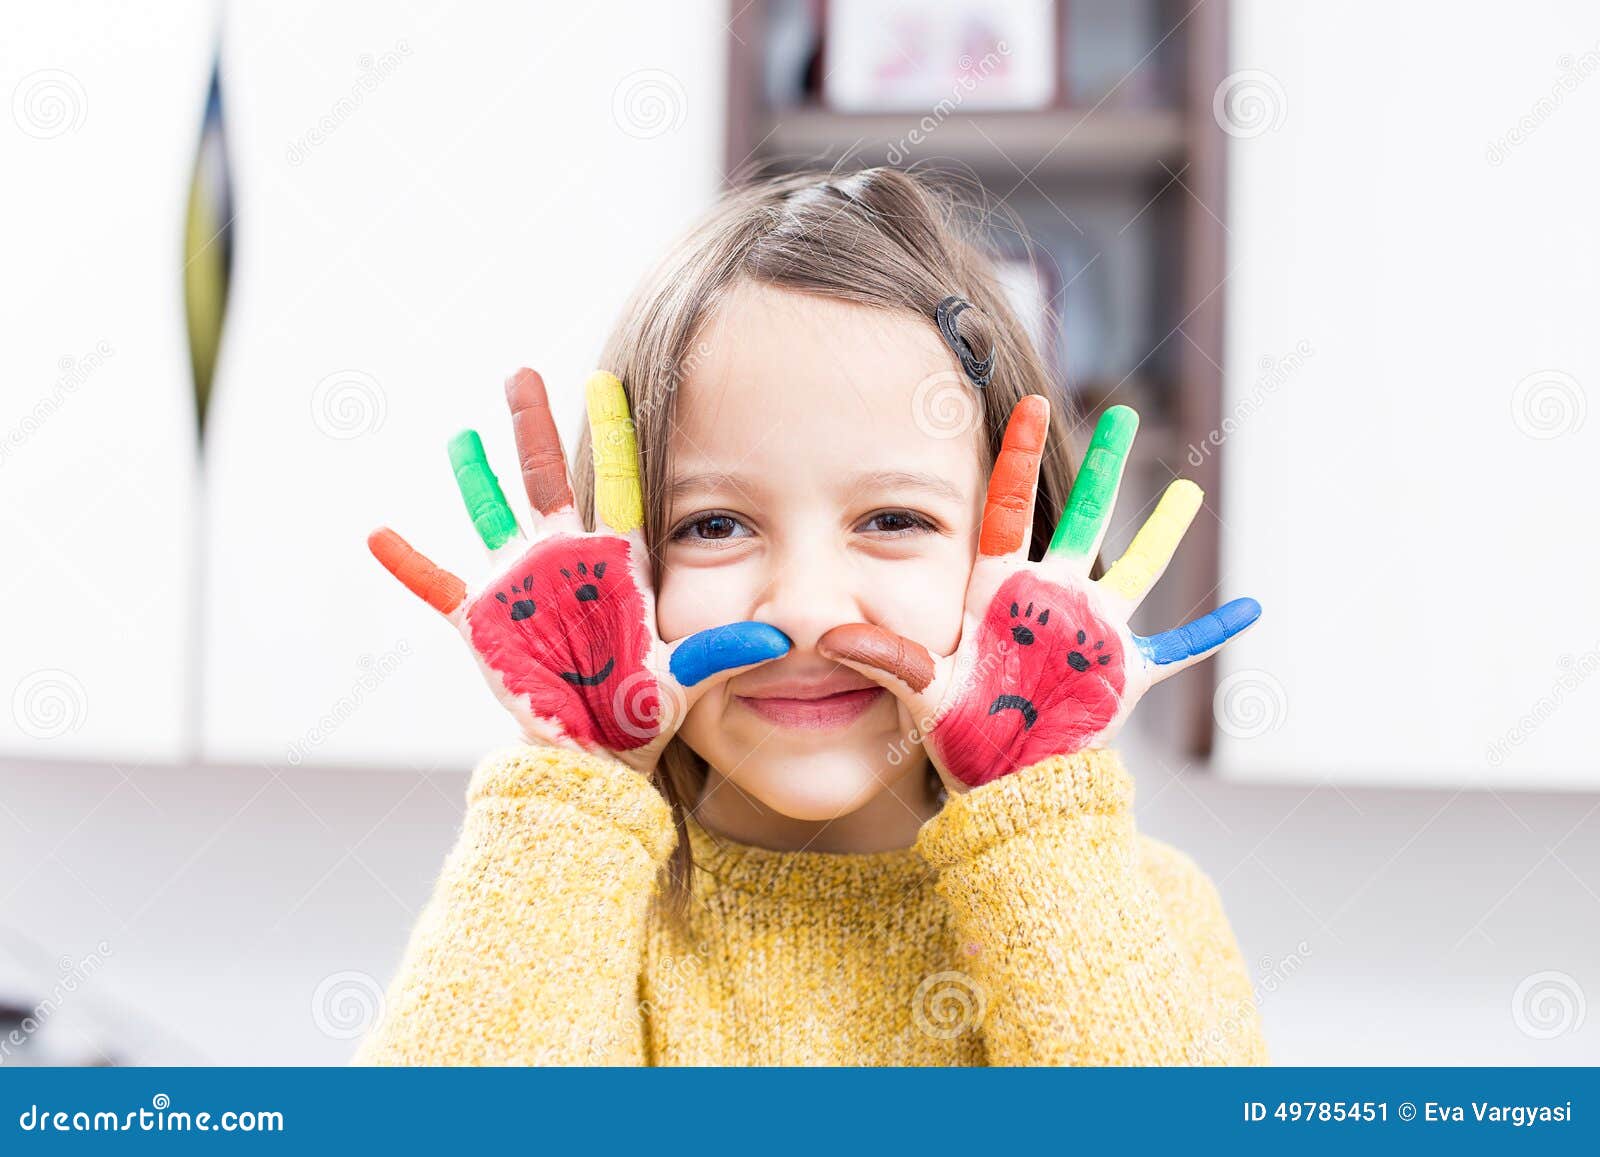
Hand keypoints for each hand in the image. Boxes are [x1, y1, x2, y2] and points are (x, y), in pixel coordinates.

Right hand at [368, 368, 790, 772]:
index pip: (615, 481)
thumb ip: (727, 650)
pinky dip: (408, 563)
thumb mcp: (686, 676)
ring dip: (476, 475)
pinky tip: (377, 534)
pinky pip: (438, 585)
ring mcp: (520, 587)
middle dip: (532, 425)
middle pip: (546, 476)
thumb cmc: (641, 713)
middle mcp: (565, 562)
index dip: (610, 431)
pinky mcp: (482, 622)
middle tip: (522, 372)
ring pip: (494, 513)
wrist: (595, 755)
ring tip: (462, 433)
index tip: (604, 377)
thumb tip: (785, 638)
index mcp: (615, 563)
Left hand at [819, 395, 1259, 791]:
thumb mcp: (926, 693)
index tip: (1029, 402)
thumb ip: (887, 659)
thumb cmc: (965, 740)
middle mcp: (1051, 599)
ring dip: (1164, 531)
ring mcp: (1094, 632)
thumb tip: (826, 638)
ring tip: (1189, 488)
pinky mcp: (1128, 671)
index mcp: (1002, 591)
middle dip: (1106, 466)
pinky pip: (1182, 647)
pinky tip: (1251, 609)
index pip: (1010, 507)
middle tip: (1124, 414)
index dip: (1019, 456)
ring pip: (1136, 566)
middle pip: (1085, 516)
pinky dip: (1216, 631)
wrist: (1009, 792)